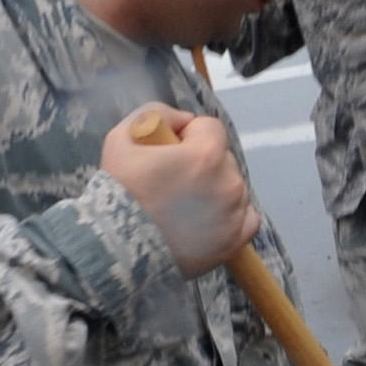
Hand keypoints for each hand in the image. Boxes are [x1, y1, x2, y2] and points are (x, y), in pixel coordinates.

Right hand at [103, 105, 258, 276]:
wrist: (120, 250)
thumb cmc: (120, 193)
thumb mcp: (123, 138)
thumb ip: (157, 114)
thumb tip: (184, 120)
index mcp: (207, 154)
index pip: (209, 128)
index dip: (187, 136)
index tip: (169, 153)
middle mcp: (229, 182)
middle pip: (223, 159)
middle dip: (202, 164)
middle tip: (174, 183)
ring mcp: (236, 213)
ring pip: (233, 188)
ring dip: (215, 190)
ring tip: (185, 206)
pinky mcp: (236, 240)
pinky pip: (246, 218)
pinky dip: (231, 216)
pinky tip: (208, 220)